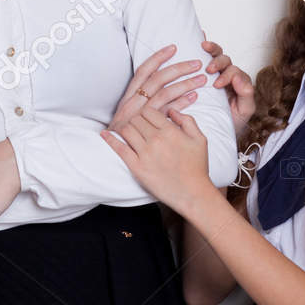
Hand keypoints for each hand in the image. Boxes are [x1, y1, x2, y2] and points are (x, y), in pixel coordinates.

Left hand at [101, 105, 216, 213]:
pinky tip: (104, 133)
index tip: (148, 120)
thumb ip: (187, 120)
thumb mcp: (200, 139)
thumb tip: (172, 110)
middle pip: (136, 119)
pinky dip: (110, 139)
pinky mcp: (136, 167)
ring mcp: (145, 154)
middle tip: (138, 126)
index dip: (147, 113)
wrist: (192, 193)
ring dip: (126, 128)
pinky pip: (119, 148)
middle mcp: (156, 140)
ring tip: (127, 131)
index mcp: (170, 131)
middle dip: (136, 120)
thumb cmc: (197, 167)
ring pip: (127, 130)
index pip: (149, 111)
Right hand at [108, 44, 205, 130]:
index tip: (173, 48)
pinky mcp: (149, 128)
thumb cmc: (122, 135)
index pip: (143, 71)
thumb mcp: (127, 115)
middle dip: (179, 69)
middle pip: (158, 79)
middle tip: (197, 63)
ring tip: (201, 79)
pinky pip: (169, 112)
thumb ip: (140, 101)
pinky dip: (182, 103)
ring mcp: (141, 116)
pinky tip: (194, 96)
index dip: (158, 58)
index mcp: (128, 97)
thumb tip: (159, 84)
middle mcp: (133, 103)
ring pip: (165, 94)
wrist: (110, 156)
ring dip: (185, 84)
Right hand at [200, 36, 254, 138]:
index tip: (217, 85)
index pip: (234, 72)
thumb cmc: (233, 121)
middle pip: (225, 60)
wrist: (219, 131)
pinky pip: (205, 57)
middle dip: (218, 62)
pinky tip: (198, 39)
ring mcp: (216, 73)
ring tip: (202, 48)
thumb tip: (240, 80)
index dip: (226, 76)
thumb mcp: (244, 111)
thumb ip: (247, 95)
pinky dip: (204, 46)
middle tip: (209, 70)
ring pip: (216, 55)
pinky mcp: (203, 75)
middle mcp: (228, 75)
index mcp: (239, 82)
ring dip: (211, 51)